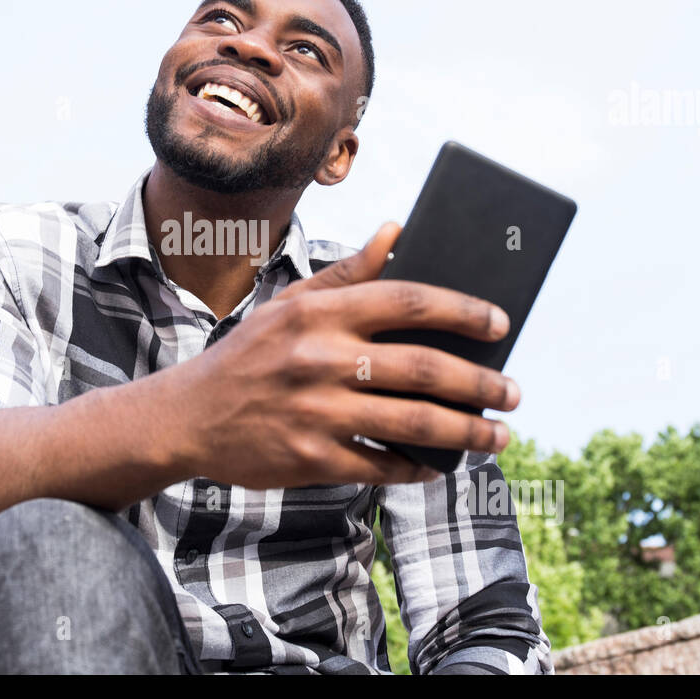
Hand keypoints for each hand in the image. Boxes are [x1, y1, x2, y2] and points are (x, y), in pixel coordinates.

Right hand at [172, 222, 519, 488]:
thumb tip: (397, 230)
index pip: (407, 300)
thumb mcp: (289, 305)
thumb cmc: (246, 356)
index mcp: (320, 313)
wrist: (186, 417)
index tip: (501, 323)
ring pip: (414, 422)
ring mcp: (316, 413)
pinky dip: (417, 468)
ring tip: (499, 435)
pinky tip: (439, 464)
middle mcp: (320, 359)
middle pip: (424, 367)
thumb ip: (346, 273)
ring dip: (467, 432)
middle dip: (481, 382)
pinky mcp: (310, 459)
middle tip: (513, 390)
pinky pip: (381, 465)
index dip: (462, 310)